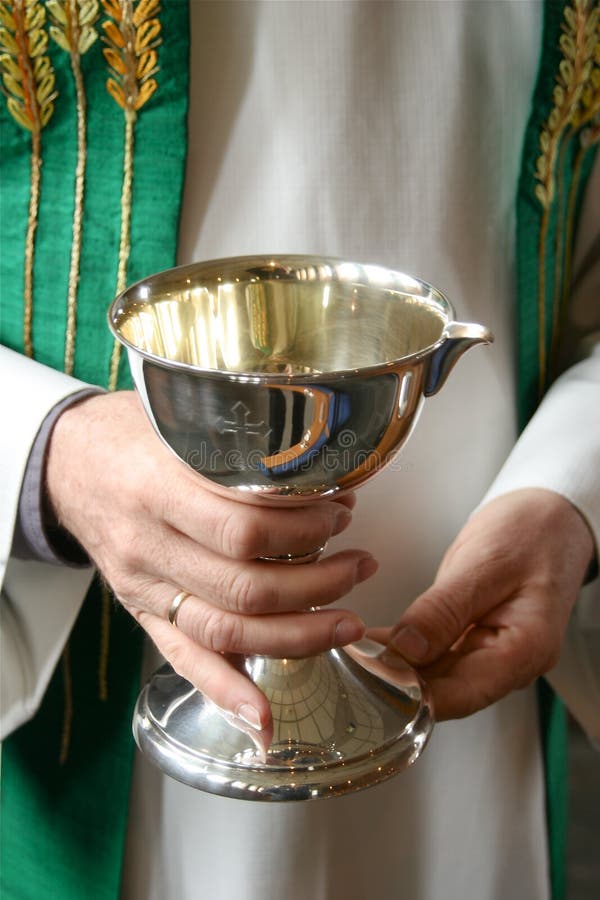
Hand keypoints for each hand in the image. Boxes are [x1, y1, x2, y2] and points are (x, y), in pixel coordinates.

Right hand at [46, 391, 376, 748]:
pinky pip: (182, 660)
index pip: (244, 528)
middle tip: (360, 565)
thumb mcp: (179, 420)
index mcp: (157, 487)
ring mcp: (143, 586)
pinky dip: (225, 692)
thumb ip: (238, 448)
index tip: (341, 515)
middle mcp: (148, 545)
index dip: (305, 530)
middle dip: (319, 584)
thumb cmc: (130, 434)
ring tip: (347, 621)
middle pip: (245, 587)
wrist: (68, 464)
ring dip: (297, 634)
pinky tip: (263, 718)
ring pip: (226, 631)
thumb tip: (322, 474)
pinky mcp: (141, 612)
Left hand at [369, 489, 594, 719]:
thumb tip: (406, 649)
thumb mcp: (486, 564)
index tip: (369, 680)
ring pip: (437, 675)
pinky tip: (372, 641)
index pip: (461, 695)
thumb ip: (445, 609)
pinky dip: (407, 649)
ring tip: (352, 654)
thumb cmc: (532, 532)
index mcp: (525, 650)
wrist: (552, 516)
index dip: (411, 695)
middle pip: (446, 691)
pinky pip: (437, 653)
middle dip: (397, 683)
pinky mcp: (474, 638)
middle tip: (349, 666)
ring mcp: (492, 652)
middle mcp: (510, 663)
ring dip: (398, 667)